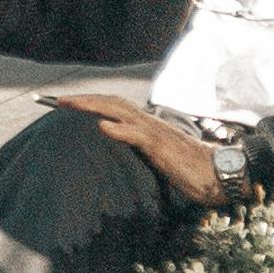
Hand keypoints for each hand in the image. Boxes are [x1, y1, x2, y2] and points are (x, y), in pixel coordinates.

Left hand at [52, 85, 227, 205]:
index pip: (113, 106)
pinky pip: (138, 134)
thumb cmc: (190, 169)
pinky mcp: (162, 146)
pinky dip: (119, 129)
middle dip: (82, 99)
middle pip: (110, 102)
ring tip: (68, 104)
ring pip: (118, 110)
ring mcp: (155, 132)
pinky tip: (102, 127)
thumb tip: (119, 145)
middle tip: (55, 101)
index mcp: (146, 124)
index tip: (64, 104)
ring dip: (91, 105)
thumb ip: (140, 149)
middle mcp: (148, 121)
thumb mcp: (158, 158)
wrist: (218, 173)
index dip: (89, 103)